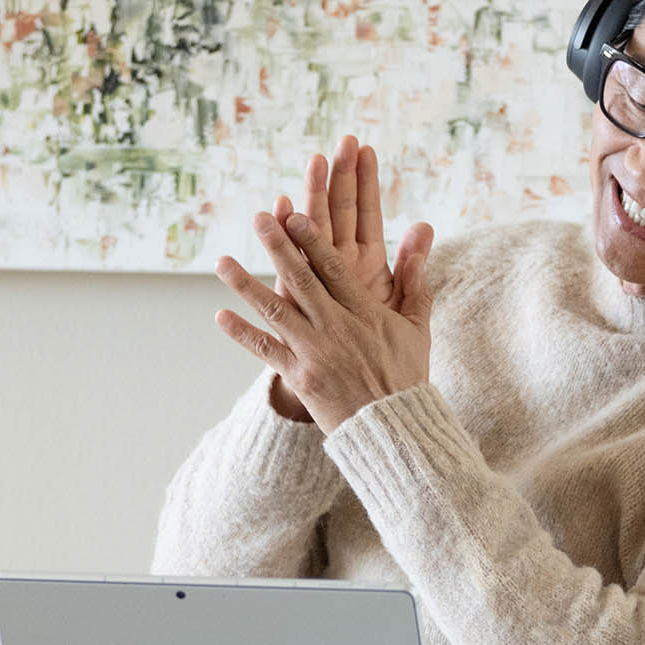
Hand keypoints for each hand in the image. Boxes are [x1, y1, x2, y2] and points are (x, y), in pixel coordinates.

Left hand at [215, 210, 435, 433]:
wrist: (393, 429)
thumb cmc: (407, 377)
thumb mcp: (418, 329)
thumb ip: (415, 285)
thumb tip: (424, 241)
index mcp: (364, 313)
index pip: (333, 268)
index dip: (311, 240)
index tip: (293, 215)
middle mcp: (336, 328)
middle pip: (301, 280)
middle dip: (277, 246)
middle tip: (258, 219)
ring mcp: (314, 352)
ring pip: (275, 311)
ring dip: (246, 285)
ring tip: (222, 261)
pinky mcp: (300, 377)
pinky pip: (266, 351)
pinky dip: (243, 334)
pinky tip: (221, 316)